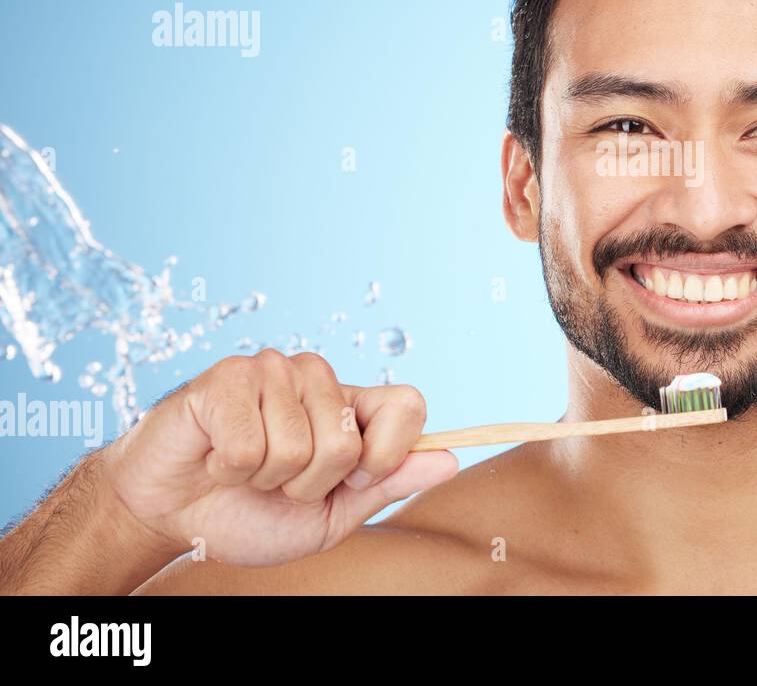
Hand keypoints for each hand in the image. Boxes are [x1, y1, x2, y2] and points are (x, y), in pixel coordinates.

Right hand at [101, 349, 457, 566]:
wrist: (175, 517)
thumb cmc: (251, 514)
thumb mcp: (332, 515)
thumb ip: (388, 484)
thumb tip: (451, 459)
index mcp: (353, 406)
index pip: (409, 405)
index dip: (387, 455)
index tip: (355, 480)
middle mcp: (320, 378)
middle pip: (348, 441)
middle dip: (310, 484)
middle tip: (276, 482)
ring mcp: (274, 370)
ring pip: (297, 445)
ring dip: (267, 477)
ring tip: (244, 469)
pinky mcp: (228, 377)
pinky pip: (250, 443)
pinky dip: (231, 467)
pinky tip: (217, 455)